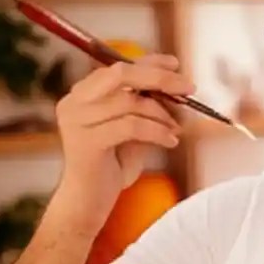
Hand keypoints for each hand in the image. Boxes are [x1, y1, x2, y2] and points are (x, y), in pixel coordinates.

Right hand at [50, 56, 192, 234]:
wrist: (89, 202)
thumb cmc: (112, 165)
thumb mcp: (134, 129)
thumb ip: (147, 107)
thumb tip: (179, 88)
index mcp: (83, 94)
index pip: (118, 66)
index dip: (149, 62)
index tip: (176, 64)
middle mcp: (74, 102)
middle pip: (120, 74)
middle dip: (159, 78)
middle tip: (188, 88)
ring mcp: (76, 121)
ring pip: (130, 101)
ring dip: (162, 114)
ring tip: (177, 128)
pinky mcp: (85, 142)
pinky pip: (131, 126)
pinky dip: (157, 131)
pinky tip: (171, 141)